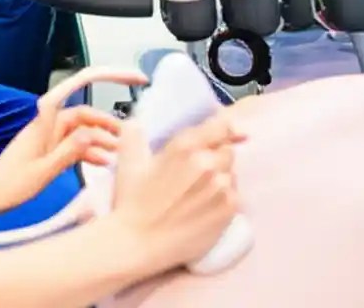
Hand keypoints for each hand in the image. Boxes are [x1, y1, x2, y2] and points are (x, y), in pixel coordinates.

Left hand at [0, 67, 148, 212]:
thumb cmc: (8, 186)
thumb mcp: (43, 171)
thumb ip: (68, 152)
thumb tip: (92, 134)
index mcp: (44, 120)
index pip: (77, 85)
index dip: (107, 76)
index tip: (133, 78)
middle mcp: (47, 123)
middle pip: (85, 112)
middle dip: (109, 121)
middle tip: (132, 136)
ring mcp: (48, 136)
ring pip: (83, 129)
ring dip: (103, 139)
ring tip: (123, 155)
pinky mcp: (49, 150)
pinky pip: (76, 144)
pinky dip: (91, 151)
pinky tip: (105, 163)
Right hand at [110, 113, 244, 273]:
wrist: (138, 243)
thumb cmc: (132, 203)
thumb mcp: (127, 161)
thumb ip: (133, 133)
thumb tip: (137, 121)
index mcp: (185, 145)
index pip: (222, 125)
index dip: (220, 130)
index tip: (216, 136)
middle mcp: (208, 163)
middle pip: (227, 149)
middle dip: (216, 156)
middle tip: (197, 171)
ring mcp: (222, 187)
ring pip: (232, 173)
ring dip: (220, 177)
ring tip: (198, 192)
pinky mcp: (230, 210)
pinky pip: (236, 195)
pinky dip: (224, 198)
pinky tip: (203, 207)